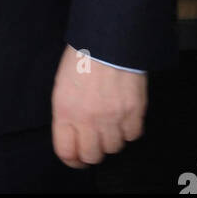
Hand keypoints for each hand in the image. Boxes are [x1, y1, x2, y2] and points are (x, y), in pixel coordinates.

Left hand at [51, 45, 146, 167]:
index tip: (76, 157)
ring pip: (114, 148)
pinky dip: (129, 130)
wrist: (109, 38)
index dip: (71, 159)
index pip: (66, 152)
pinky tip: (124, 116)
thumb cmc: (82, 56)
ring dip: (111, 139)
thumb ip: (66, 112)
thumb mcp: (62, 84)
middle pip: (92, 156)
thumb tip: (73, 134)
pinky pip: (133, 136)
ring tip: (109, 122)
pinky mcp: (134, 112)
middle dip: (92, 151)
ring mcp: (113, 117)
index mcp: (65, 110)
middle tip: (94, 141)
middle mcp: (88, 119)